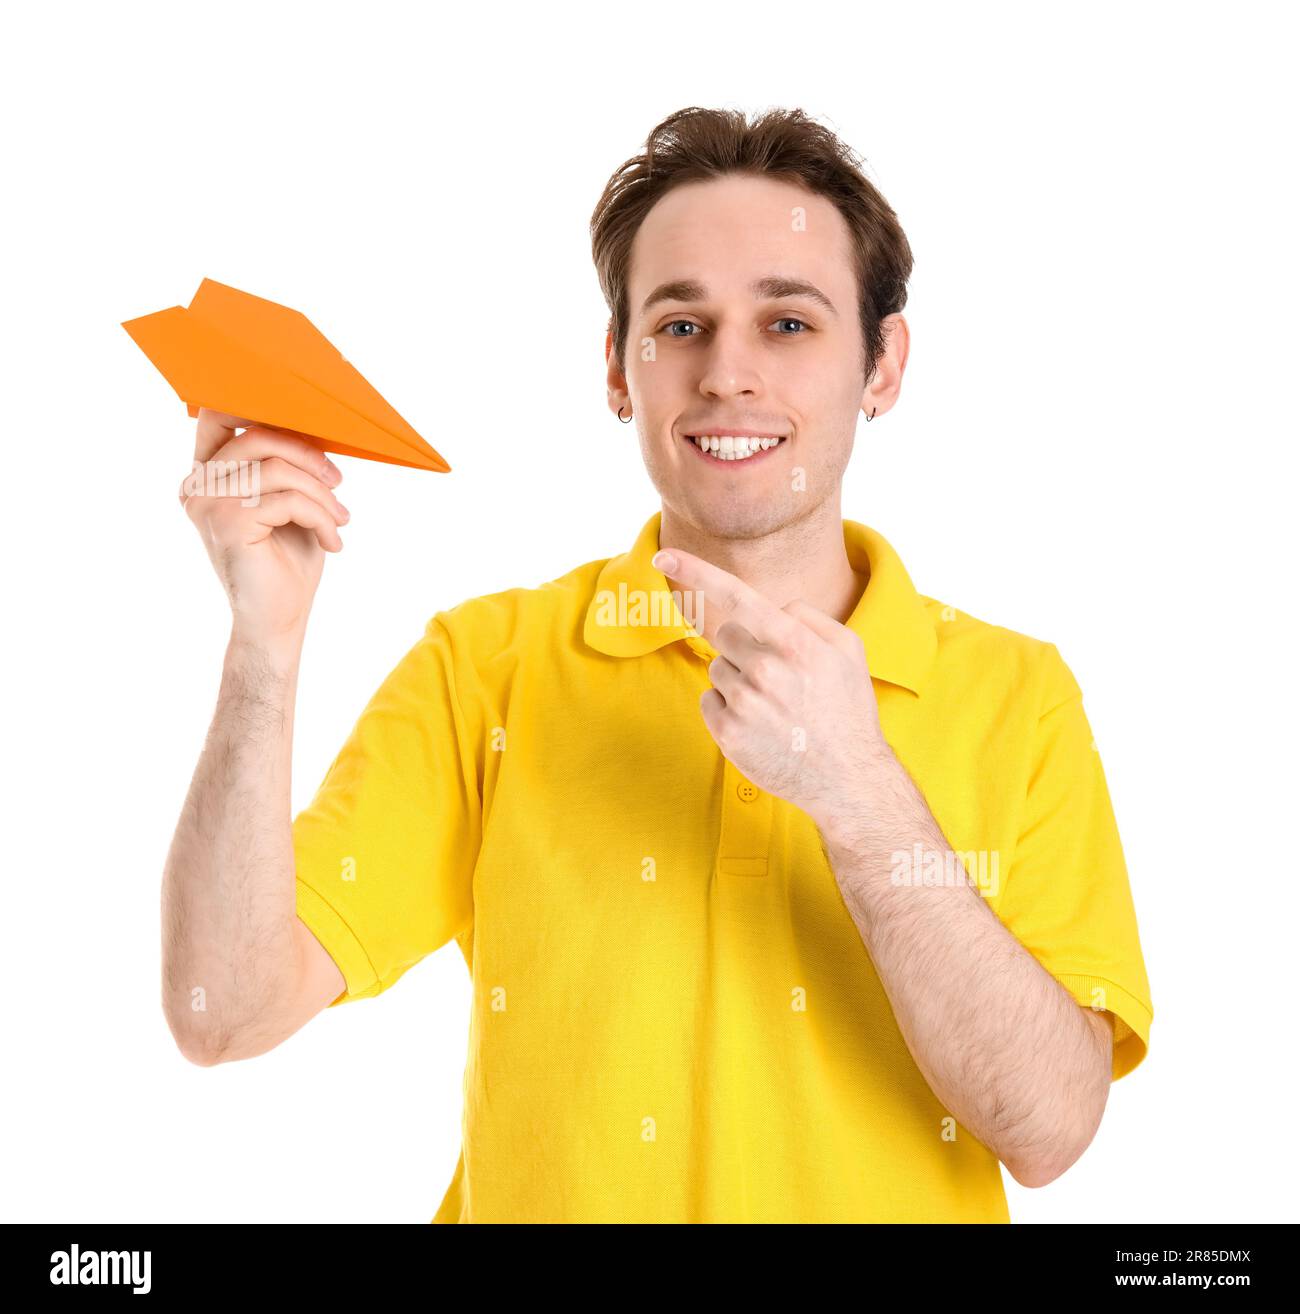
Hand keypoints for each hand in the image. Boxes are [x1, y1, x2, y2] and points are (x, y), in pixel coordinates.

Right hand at [179, 409, 349, 644]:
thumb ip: (285, 462)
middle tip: (338, 483)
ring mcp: (208, 504)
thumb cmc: (285, 561)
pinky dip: (322, 519)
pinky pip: (289, 501)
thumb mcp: (288, 500)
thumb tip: (312, 419)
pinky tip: (332, 542)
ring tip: (339, 520)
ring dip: (322, 495)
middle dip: (309, 456)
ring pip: (280, 469)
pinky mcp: (228, 524)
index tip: (305, 423)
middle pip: (259, 436)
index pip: (218, 415)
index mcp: (207, 475)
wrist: (277, 619)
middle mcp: (197, 485)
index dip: (258, 406)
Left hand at [652, 547, 893, 827]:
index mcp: (793, 642)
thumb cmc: (848, 710)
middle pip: (726, 635)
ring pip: (718, 669)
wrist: (847, 778)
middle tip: (778, 678)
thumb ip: (808, 617)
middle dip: (745, 648)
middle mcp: (764, 669)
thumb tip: (774, 607)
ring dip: (738, 681)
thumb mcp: (848, 650)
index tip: (664, 557)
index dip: (696, 571)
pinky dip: (727, 708)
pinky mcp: (728, 733)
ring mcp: (744, 703)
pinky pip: (710, 701)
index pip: (736, 596)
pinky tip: (760, 725)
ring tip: (775, 706)